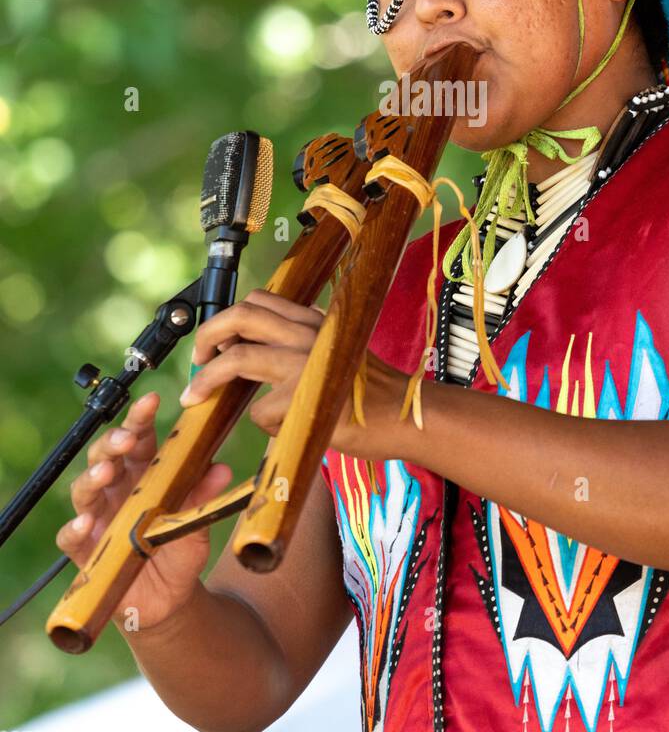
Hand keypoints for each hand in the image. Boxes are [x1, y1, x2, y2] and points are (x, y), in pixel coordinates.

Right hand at [56, 392, 233, 631]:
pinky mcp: (85, 551)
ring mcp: (98, 518)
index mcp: (143, 474)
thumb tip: (221, 468)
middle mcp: (116, 490)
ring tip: (107, 471)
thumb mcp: (197, 523)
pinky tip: (86, 522)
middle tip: (128, 439)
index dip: (141, 418)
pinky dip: (74, 527)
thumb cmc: (180, 550)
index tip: (152, 400)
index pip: (138, 438)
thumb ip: (203, 497)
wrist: (169, 599)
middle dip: (113, 442)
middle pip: (105, 455)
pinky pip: (70, 537)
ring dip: (93, 477)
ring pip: (84, 489)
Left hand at [182, 289, 412, 461]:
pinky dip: (264, 424)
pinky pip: (261, 412)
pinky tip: (284, 430)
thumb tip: (249, 356)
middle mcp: (309, 334)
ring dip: (208, 378)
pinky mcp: (304, 398)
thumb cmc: (373, 394)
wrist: (409, 417)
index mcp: (317, 321)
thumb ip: (302, 348)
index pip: (262, 301)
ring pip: (238, 357)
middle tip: (196, 358)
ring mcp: (305, 364)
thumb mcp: (338, 354)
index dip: (230, 318)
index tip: (218, 341)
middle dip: (208, 334)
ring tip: (194, 396)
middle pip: (241, 316)